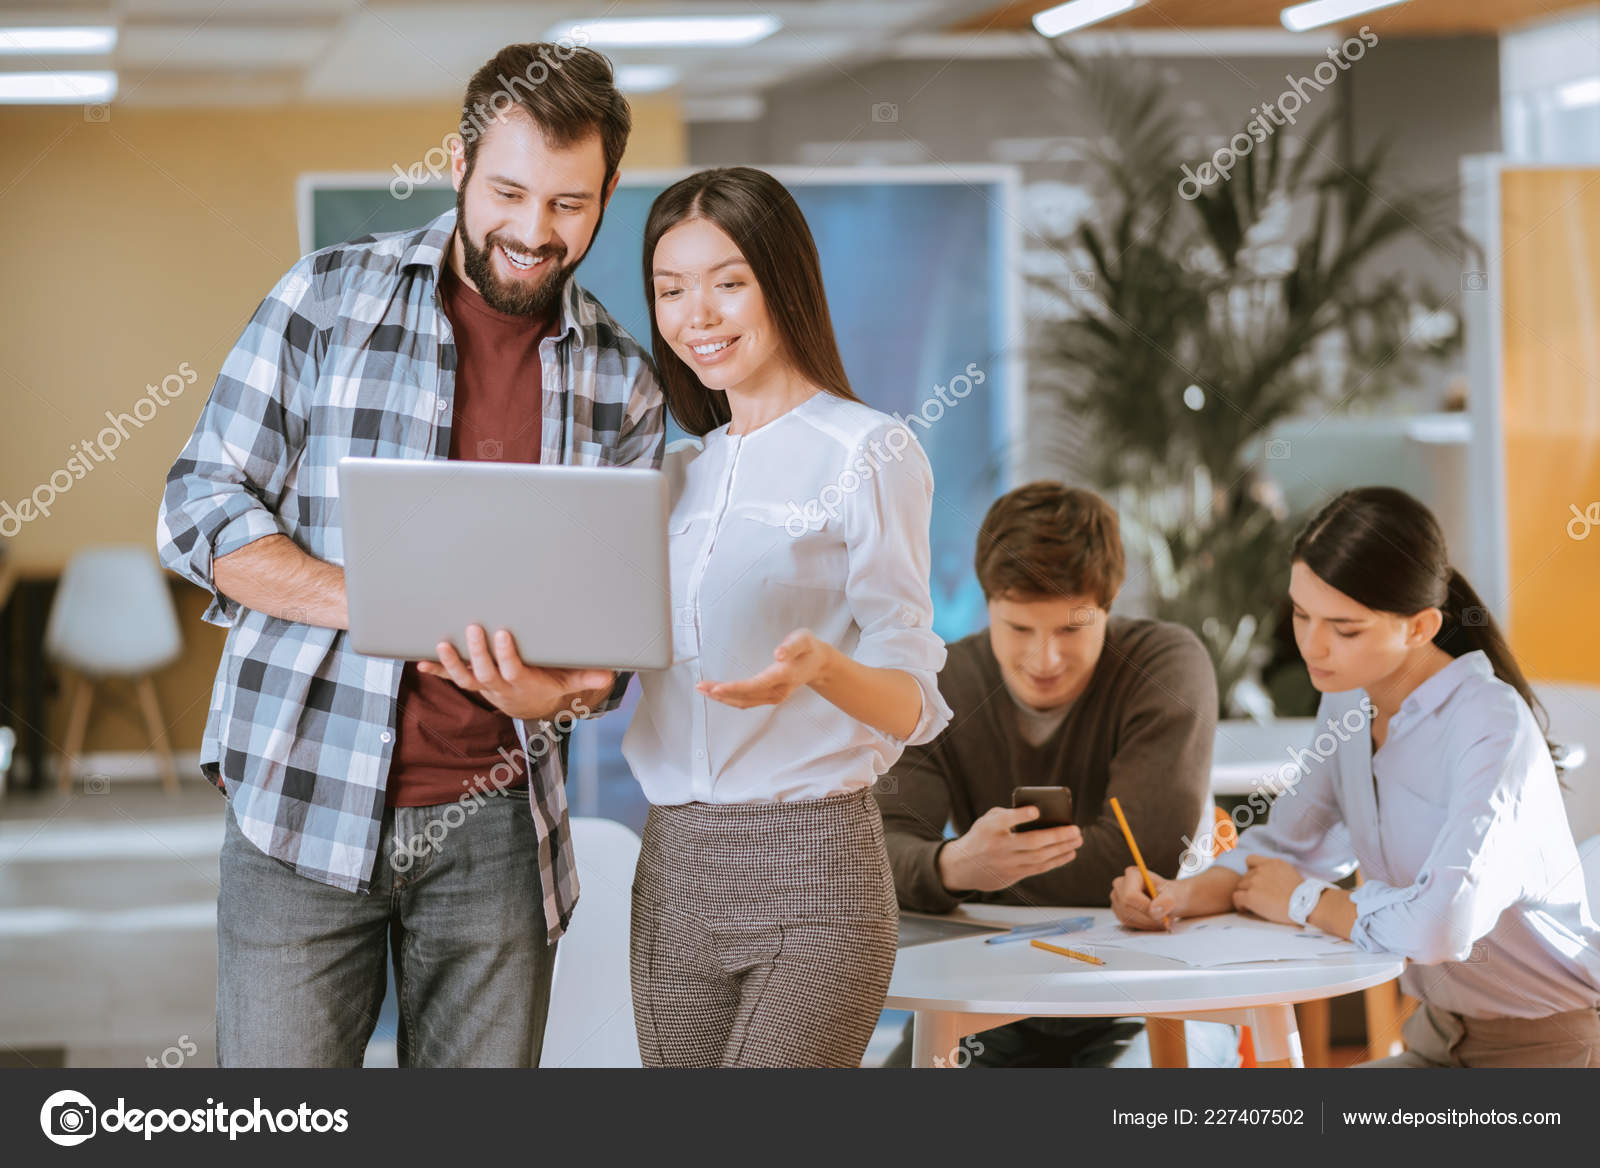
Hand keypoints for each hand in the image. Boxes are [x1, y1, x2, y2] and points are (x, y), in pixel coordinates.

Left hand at [417, 625, 612, 720]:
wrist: (534, 705)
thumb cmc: (554, 685)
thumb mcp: (572, 683)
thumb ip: (587, 679)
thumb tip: (606, 675)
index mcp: (524, 685)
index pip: (513, 671)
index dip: (506, 656)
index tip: (503, 633)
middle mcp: (501, 688)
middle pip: (485, 673)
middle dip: (478, 652)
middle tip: (474, 628)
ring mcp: (485, 687)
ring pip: (465, 678)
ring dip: (451, 664)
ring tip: (442, 645)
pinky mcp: (475, 683)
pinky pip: (453, 678)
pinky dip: (437, 671)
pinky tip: (421, 663)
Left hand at [697, 628, 829, 708]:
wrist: (818, 663)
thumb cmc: (808, 647)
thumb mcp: (803, 639)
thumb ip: (792, 645)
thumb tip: (778, 654)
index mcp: (784, 675)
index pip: (755, 685)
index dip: (734, 688)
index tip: (715, 688)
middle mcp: (778, 690)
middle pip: (745, 696)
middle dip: (720, 693)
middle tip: (700, 686)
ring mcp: (774, 696)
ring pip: (744, 702)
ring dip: (722, 698)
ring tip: (703, 690)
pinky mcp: (770, 697)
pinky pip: (747, 702)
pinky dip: (730, 699)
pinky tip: (718, 694)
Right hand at [935, 805, 1082, 893]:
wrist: (964, 866)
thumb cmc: (982, 836)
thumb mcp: (987, 821)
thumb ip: (1008, 815)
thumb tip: (1040, 816)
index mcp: (989, 828)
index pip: (1005, 821)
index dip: (1020, 816)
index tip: (1036, 811)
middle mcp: (998, 847)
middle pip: (1031, 842)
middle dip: (1056, 836)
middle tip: (1076, 829)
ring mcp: (1006, 863)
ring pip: (1039, 857)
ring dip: (1062, 849)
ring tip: (1078, 840)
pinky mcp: (1013, 875)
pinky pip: (1039, 868)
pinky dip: (1057, 861)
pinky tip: (1070, 853)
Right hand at [1110, 866, 1182, 929]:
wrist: (1167, 899)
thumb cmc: (1169, 894)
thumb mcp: (1173, 895)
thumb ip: (1166, 901)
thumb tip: (1154, 910)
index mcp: (1132, 874)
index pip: (1130, 895)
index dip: (1145, 908)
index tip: (1162, 915)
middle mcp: (1120, 884)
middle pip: (1127, 907)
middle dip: (1148, 918)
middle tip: (1165, 920)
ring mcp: (1116, 897)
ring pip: (1127, 917)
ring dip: (1147, 923)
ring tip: (1161, 920)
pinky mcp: (1117, 910)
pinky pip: (1127, 922)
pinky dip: (1143, 925)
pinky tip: (1152, 921)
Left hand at [1230, 855, 1303, 924]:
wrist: (1306, 905)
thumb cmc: (1302, 894)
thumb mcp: (1289, 872)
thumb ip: (1274, 870)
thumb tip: (1266, 877)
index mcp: (1272, 863)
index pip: (1250, 860)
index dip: (1250, 870)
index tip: (1256, 880)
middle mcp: (1261, 870)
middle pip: (1245, 876)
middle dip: (1249, 886)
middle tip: (1258, 897)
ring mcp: (1255, 882)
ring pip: (1239, 886)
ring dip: (1245, 894)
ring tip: (1253, 904)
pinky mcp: (1250, 896)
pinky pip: (1236, 898)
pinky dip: (1239, 904)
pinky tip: (1246, 909)